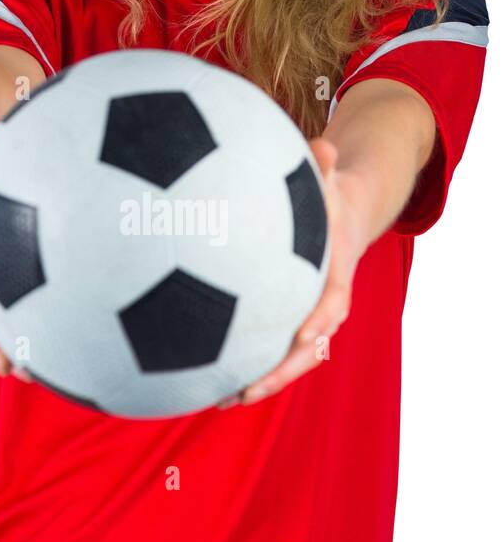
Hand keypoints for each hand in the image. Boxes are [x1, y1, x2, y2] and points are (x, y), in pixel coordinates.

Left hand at [217, 138, 365, 406]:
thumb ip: (325, 166)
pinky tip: (200, 378)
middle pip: (306, 353)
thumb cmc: (326, 200)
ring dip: (255, 383)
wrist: (341, 224)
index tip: (299, 336)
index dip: (317, 324)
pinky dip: (240, 367)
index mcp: (335, 280)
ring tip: (217, 400)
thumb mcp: (330, 182)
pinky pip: (266, 352)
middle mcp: (322, 311)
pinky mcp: (283, 326)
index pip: (331, 308)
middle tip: (245, 390)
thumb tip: (322, 140)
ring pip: (284, 363)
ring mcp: (303, 323)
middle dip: (278, 375)